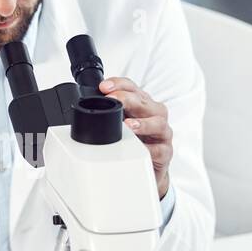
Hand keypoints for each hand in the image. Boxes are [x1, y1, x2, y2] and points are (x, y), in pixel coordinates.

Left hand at [99, 77, 171, 197]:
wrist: (149, 167)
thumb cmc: (136, 140)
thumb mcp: (121, 123)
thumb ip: (108, 113)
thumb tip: (86, 108)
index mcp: (142, 104)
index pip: (132, 87)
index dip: (118, 84)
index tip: (104, 87)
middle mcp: (154, 114)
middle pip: (144, 102)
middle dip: (127, 99)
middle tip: (112, 100)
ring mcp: (162, 132)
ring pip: (158, 123)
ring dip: (142, 123)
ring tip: (128, 125)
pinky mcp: (165, 152)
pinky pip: (160, 149)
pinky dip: (150, 148)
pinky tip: (141, 148)